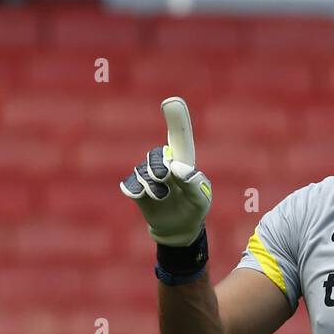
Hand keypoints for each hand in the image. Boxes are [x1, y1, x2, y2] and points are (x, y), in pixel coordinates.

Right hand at [120, 96, 211, 246]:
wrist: (178, 231)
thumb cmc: (193, 210)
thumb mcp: (201, 200)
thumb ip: (193, 183)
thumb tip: (175, 168)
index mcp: (182, 162)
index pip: (179, 138)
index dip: (176, 120)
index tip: (171, 102)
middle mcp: (164, 164)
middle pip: (156, 155)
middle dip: (160, 167)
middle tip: (167, 179)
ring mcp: (148, 177)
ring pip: (144, 172)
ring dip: (154, 185)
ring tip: (162, 197)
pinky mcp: (137, 191)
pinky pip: (131, 185)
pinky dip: (138, 191)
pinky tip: (145, 197)